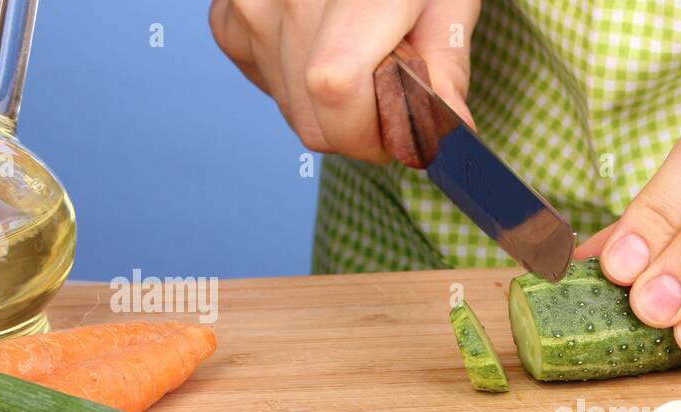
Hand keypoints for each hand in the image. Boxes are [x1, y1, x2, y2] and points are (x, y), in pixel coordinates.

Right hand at [209, 0, 479, 162]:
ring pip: (294, 113)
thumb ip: (446, 64)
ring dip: (334, 108)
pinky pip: (268, 86)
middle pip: (315, 120)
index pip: (335, 90)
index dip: (374, 130)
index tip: (406, 129)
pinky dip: (301, 84)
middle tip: (390, 88)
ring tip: (360, 56)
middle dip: (361, 126)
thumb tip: (450, 127)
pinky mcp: (229, 16)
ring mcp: (250, 5)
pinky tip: (325, 48)